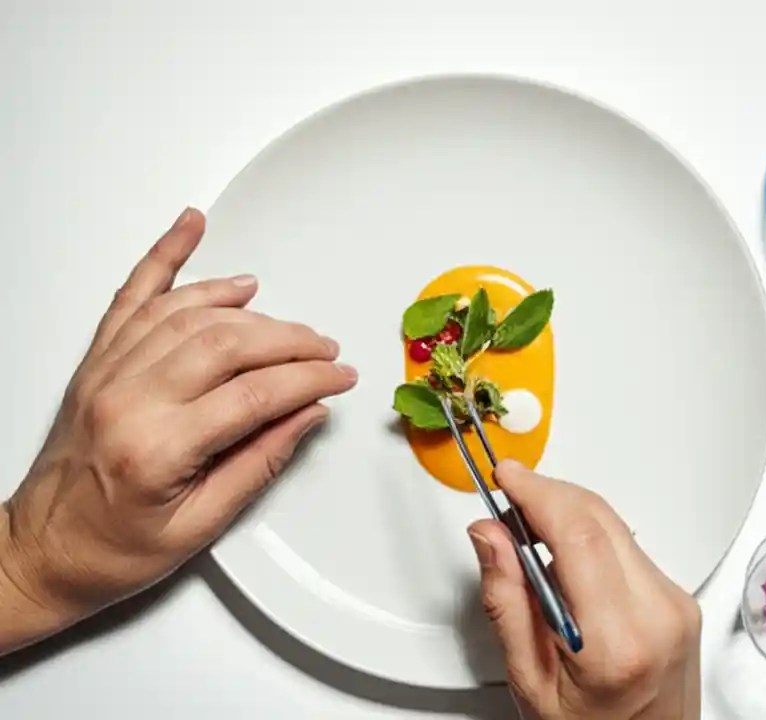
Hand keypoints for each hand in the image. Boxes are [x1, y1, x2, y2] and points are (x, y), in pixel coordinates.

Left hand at [0, 208, 356, 652]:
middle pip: (226, 343)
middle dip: (289, 340)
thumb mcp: (198, 526)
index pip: (253, 395)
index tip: (339, 378)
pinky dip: (163, 256)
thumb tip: (306, 414)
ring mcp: (107, 372)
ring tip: (287, 319)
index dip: (308, 380)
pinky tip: (190, 228)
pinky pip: (132, 296)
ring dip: (246, 307)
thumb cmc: (110, 550)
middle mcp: (127, 398)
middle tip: (324, 350)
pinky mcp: (96, 360)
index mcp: (156, 448)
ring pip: (189, 314)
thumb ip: (257, 463)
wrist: (40, 551)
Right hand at [468, 461, 701, 719]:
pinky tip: (564, 559)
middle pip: (600, 520)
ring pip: (616, 528)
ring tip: (527, 531)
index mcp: (618, 642)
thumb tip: (490, 535)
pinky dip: (592, 541)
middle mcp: (659, 615)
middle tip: (508, 495)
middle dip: (549, 495)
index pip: (579, 536)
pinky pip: (629, 549)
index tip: (506, 476)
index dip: (539, 493)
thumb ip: (507, 604)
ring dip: (570, 517)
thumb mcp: (531, 683)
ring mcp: (676, 604)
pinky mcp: (681, 599)